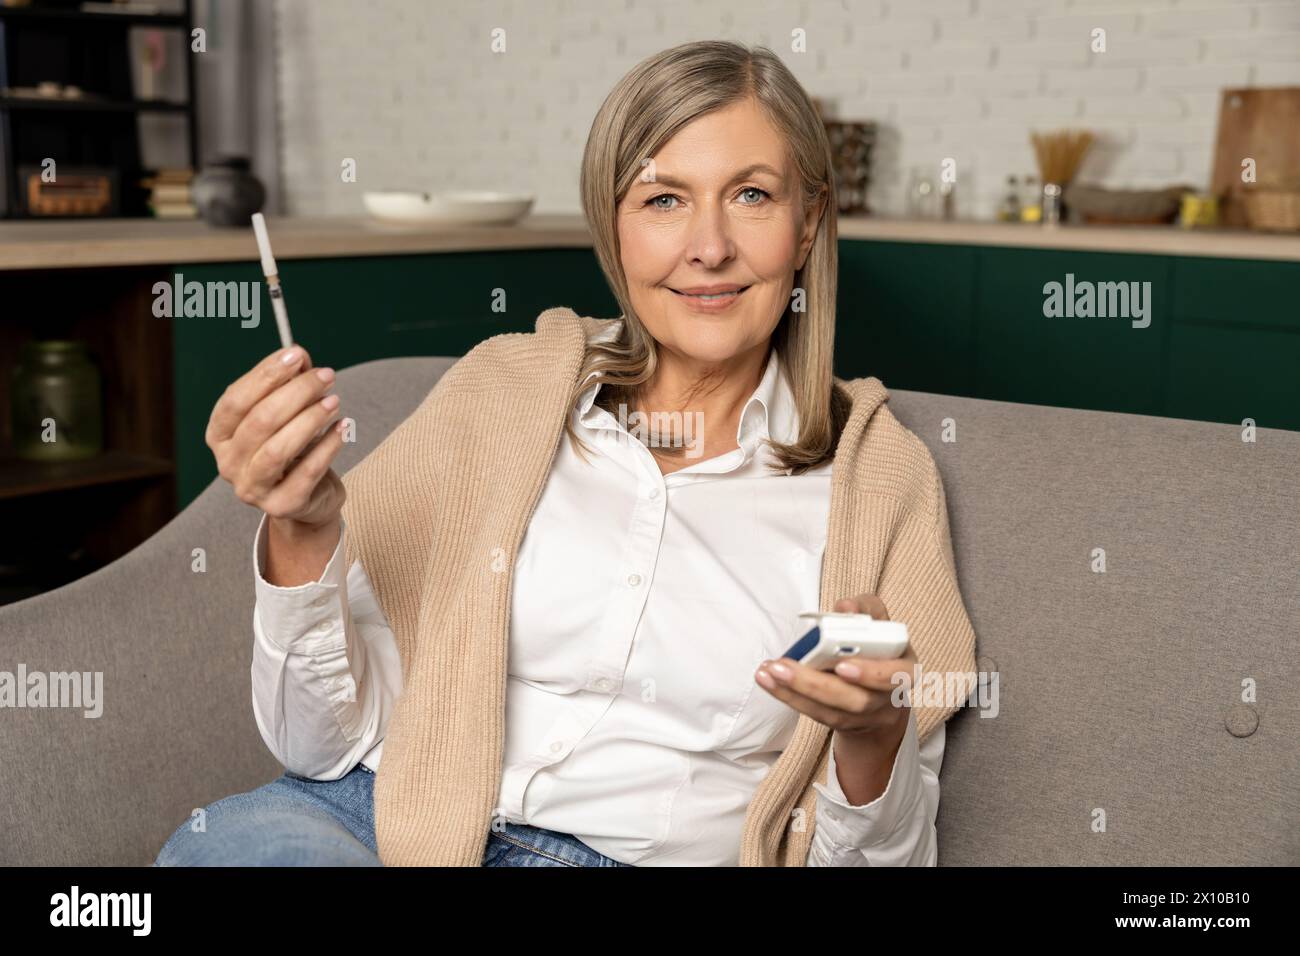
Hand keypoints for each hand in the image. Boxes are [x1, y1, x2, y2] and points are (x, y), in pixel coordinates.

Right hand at [205, 345, 348, 529]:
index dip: (265, 375)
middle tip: (326, 375)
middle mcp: (228, 463)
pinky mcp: (282, 505)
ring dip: (310, 420)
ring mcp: (252, 488)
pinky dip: (327, 446)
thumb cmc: (293, 446)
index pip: (236, 400)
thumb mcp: (286, 413)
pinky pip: (307, 472)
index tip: (296, 354)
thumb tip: (298, 354)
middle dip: (296, 393)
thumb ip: (287, 382)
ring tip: (335, 401)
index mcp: (219, 435)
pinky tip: (343, 427)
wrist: (308, 497)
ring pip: (278, 449)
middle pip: (260, 421)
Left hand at [755, 593, 916, 742]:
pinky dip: (789, 697)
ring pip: (831, 713)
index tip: (843, 665)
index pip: (895, 675)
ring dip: (795, 692)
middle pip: (855, 700)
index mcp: (904, 669)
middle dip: (816, 684)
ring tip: (768, 671)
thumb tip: (846, 608)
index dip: (871, 673)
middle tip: (783, 667)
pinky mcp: (842, 724)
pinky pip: (815, 714)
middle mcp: (888, 699)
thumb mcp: (878, 624)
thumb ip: (865, 609)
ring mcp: (864, 717)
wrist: (881, 692)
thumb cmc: (878, 649)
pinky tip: (768, 680)